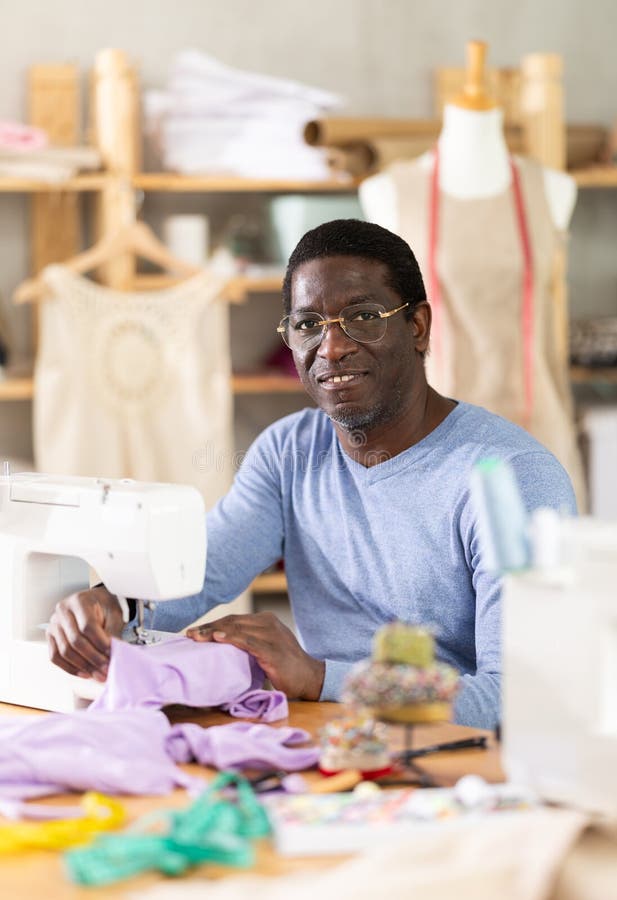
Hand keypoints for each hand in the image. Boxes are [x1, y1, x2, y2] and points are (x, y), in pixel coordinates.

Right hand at [47, 585, 123, 680]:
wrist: (94, 601)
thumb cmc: (104, 607)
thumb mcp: (114, 614)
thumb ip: (113, 631)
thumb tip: (114, 652)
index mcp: (79, 601)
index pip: (88, 626)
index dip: (100, 643)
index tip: (111, 654)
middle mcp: (62, 611)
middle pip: (75, 641)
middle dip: (93, 659)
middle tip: (106, 670)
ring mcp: (54, 624)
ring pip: (64, 651)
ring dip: (83, 667)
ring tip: (98, 675)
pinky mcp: (50, 636)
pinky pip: (55, 656)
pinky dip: (70, 668)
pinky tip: (84, 673)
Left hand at [186, 611, 324, 700]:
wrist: (310, 678)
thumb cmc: (286, 667)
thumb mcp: (266, 649)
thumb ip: (250, 644)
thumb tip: (223, 649)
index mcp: (266, 621)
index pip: (234, 619)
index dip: (213, 624)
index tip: (196, 631)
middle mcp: (268, 623)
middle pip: (232, 621)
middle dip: (209, 627)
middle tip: (190, 634)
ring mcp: (271, 635)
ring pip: (237, 628)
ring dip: (213, 632)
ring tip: (197, 637)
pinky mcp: (272, 649)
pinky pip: (247, 641)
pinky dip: (231, 638)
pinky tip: (217, 637)